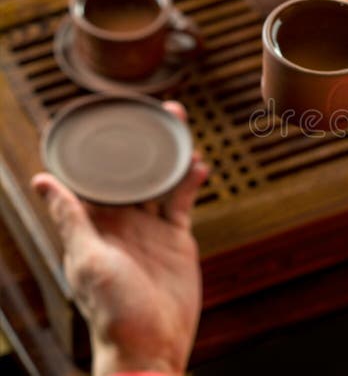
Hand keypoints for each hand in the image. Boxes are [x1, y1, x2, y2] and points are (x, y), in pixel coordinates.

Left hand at [31, 101, 207, 375]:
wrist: (152, 342)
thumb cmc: (112, 310)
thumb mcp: (88, 260)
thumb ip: (71, 219)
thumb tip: (42, 182)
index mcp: (95, 223)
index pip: (95, 176)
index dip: (102, 148)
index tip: (107, 116)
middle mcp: (122, 221)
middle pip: (133, 172)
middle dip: (145, 142)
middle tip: (160, 111)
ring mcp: (150, 228)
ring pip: (161, 181)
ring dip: (171, 155)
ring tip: (182, 127)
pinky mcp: (176, 237)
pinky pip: (182, 201)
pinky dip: (190, 182)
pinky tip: (200, 165)